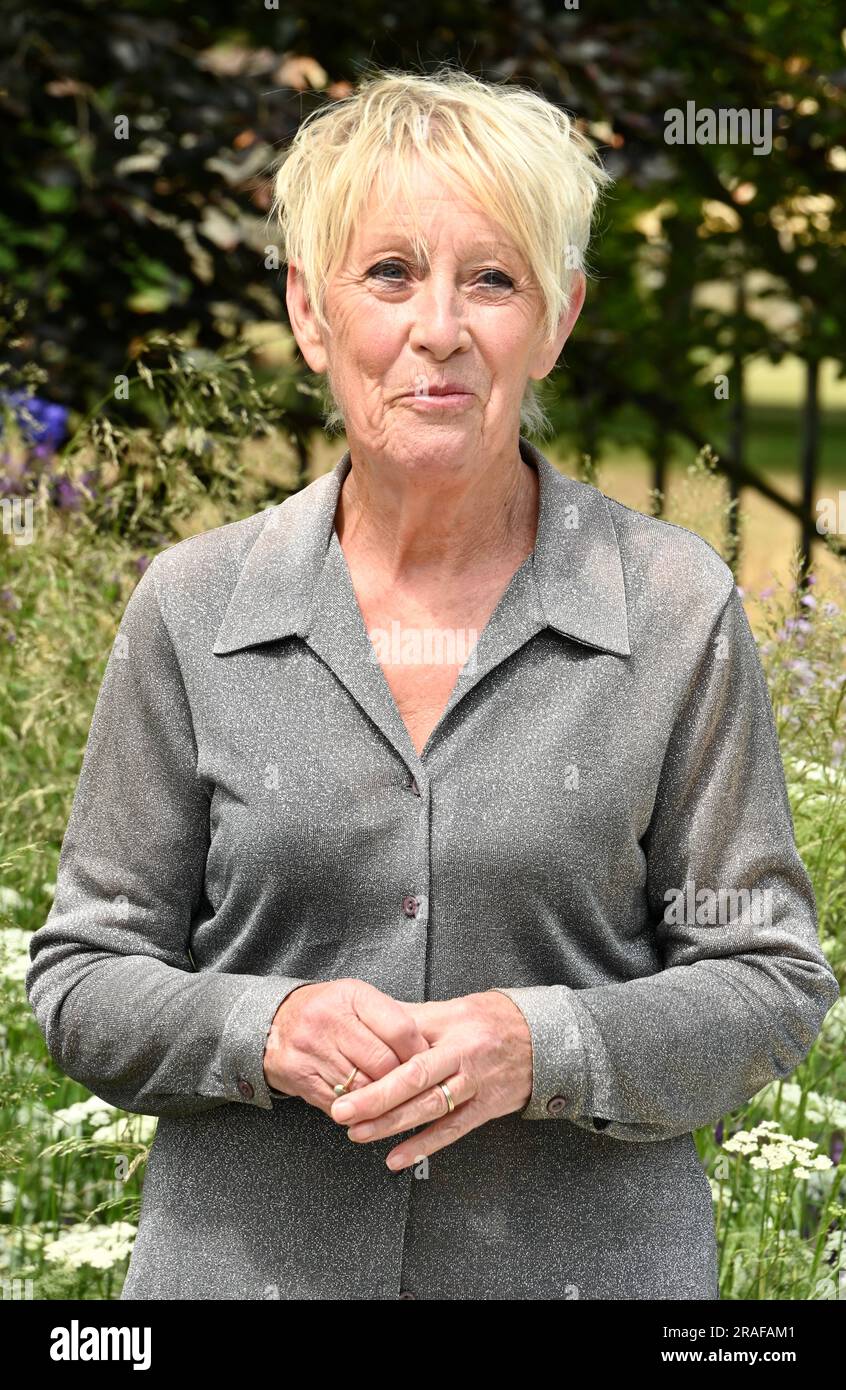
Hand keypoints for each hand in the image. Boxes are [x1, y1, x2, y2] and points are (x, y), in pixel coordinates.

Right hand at [262, 978, 430, 1115]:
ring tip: (387, 1098)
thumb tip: (428, 1049)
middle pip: (383, 1063)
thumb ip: (391, 1019)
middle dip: (401, 1081)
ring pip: (363, 1088)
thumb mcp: (357, 1000)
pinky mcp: (299, 1076)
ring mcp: (312, 1049)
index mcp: (352, 996)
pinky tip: (362, 1106)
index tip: (426, 1063)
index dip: (418, 1052)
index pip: (399, 1029)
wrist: (272, 1023)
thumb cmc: (326, 1011)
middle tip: (410, 1087)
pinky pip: (339, 1103)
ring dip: (380, 1100)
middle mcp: (329, 1020)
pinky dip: (356, 1110)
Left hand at [328, 991, 532, 1169]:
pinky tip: (397, 1158)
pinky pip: (452, 1131)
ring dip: (393, 1125)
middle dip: (377, 1099)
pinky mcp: (486, 1110)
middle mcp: (465, 1059)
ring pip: (431, 1109)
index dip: (377, 1066)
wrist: (544, 1038)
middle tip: (343, 1112)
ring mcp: (477, 1086)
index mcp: (454, 1029)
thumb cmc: (491, 1020)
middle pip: (416, 1081)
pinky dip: (424, 1146)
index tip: (347, 1077)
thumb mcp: (452, 1009)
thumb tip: (370, 1023)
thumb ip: (412, 1019)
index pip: (409, 1048)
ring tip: (359, 1134)